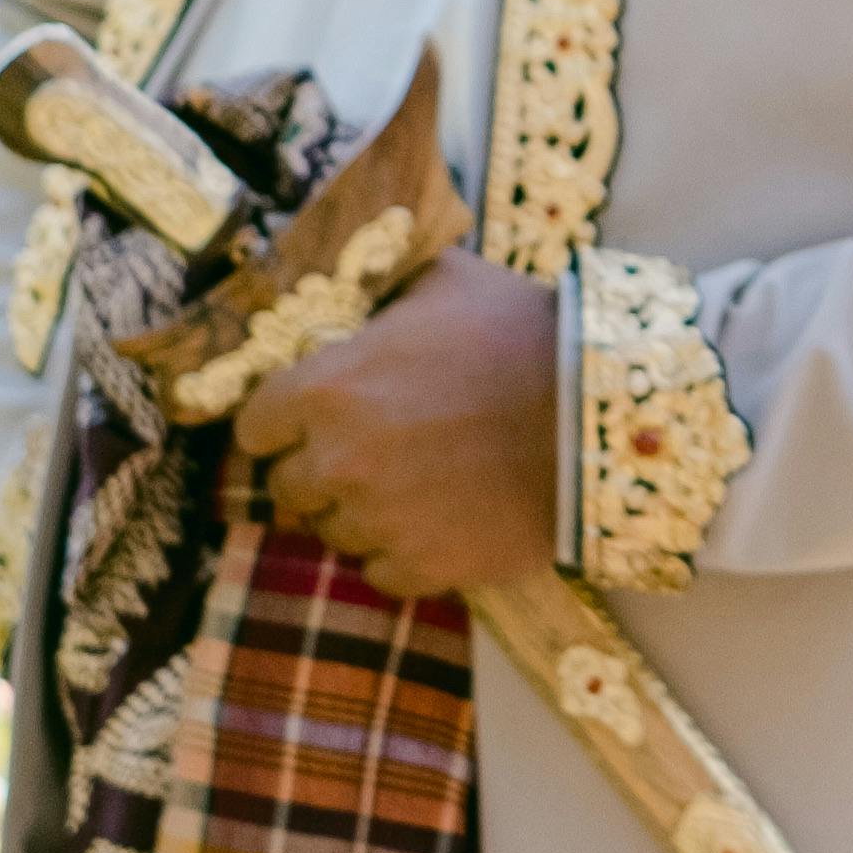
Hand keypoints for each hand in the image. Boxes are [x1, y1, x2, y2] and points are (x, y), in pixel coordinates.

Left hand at [232, 255, 552, 601]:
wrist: (599, 411)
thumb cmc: (521, 331)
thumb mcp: (448, 278)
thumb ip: (387, 285)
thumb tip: (362, 278)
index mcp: (326, 388)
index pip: (253, 427)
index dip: (279, 422)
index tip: (308, 418)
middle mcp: (336, 462)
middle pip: (286, 488)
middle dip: (317, 470)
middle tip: (363, 455)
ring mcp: (378, 521)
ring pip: (332, 534)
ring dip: (358, 514)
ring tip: (406, 489)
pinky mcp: (424, 566)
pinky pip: (380, 574)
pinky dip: (399, 554)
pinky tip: (434, 524)